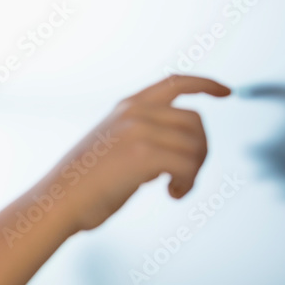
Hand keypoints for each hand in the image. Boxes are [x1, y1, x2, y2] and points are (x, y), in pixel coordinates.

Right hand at [48, 74, 230, 232]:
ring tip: (175, 189)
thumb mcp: (111, 145)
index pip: (176, 82)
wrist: (56, 202)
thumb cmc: (82, 185)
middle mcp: (135, 112)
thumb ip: (140, 137)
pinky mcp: (143, 155)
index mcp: (127, 107)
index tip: (227, 92)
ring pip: (195, 145)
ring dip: (194, 172)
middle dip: (201, 150)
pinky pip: (188, 166)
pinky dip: (187, 183)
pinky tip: (172, 194)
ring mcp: (139, 131)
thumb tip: (175, 151)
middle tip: (186, 177)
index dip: (206, 84)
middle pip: (195, 121)